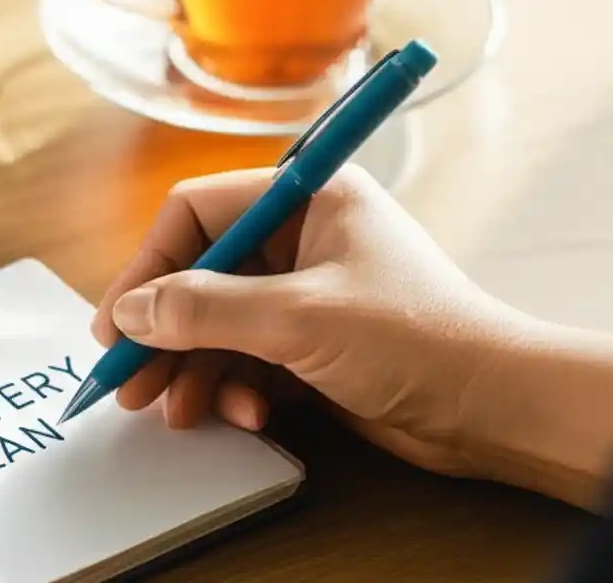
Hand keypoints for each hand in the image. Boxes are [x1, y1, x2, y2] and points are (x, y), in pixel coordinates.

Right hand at [92, 165, 530, 477]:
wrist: (495, 410)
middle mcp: (301, 237)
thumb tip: (133, 312)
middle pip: (199, 273)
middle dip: (163, 330)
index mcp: (305, 197)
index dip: (148, 266)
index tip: (117, 321)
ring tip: (175, 410)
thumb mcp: (298, 320)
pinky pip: (246, 358)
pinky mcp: (310, 343)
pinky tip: (244, 415)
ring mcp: (304, 292)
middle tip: (126, 378)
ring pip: (217, 323)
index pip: (196, 213)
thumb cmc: (416, 340)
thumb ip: (205, 311)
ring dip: (192, 368)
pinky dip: (234, 388)